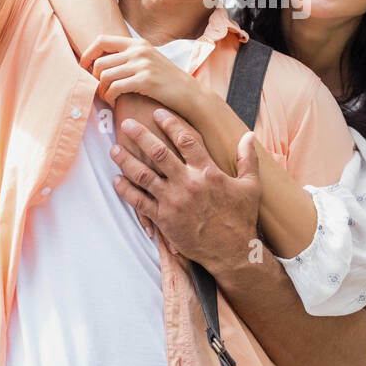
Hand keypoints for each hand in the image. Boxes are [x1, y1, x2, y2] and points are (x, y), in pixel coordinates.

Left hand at [80, 35, 197, 110]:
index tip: (84, 69)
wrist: (190, 93)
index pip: (101, 40)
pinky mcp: (145, 80)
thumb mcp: (149, 61)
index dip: (87, 54)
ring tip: (107, 98)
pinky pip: (115, 88)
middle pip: (100, 62)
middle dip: (93, 79)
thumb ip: (129, 57)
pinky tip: (114, 102)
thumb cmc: (167, 81)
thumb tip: (101, 62)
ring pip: (104, 76)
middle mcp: (139, 51)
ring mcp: (142, 64)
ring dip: (101, 91)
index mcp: (138, 43)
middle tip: (98, 90)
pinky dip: (109, 97)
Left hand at [110, 109, 261, 273]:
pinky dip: (126, 190)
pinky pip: (139, 202)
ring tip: (114, 149)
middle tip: (127, 124)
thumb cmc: (241, 218)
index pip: (185, 140)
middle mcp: (187, 183)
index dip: (170, 124)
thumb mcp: (251, 186)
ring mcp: (173, 201)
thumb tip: (249, 135)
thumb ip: (248, 159)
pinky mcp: (164, 219)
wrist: (232, 252)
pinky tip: (116, 180)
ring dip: (126, 161)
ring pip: (143, 176)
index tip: (157, 113)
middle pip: (158, 153)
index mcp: (207, 172)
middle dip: (141, 136)